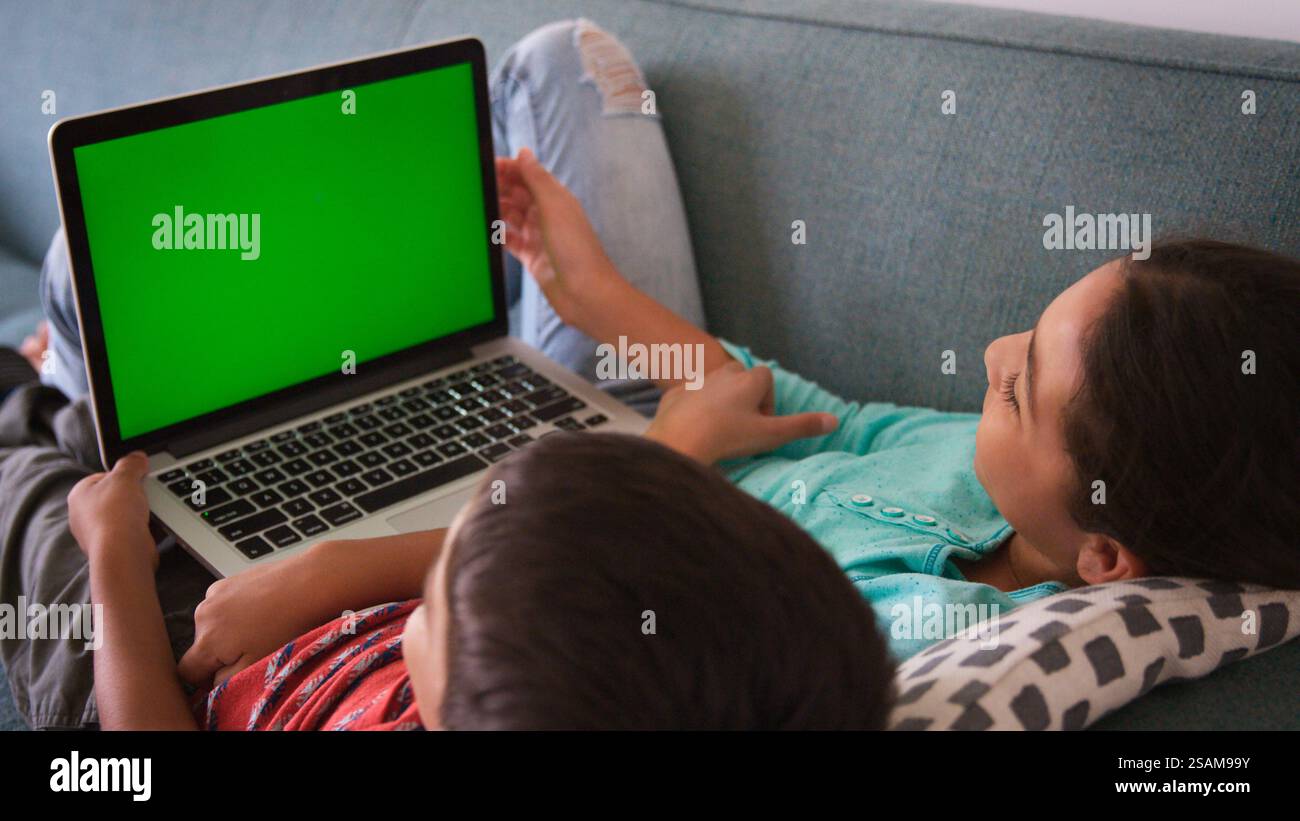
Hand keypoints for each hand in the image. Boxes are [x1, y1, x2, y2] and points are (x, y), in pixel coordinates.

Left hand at [68, 451, 155, 570]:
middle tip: (146, 494)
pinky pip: (130, 533)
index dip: (124, 475)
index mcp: (79, 494)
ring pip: (123, 516)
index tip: (140, 477)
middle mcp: (83, 515)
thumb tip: (137, 456)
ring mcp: (97, 534)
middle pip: (115, 497)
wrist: (123, 552)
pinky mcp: (113, 549)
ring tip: (149, 512)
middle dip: (133, 496)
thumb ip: (131, 463)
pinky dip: (141, 530)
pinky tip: (150, 528)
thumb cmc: (117, 513)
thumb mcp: (125, 477)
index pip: (103, 477)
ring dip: (139, 514)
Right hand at [178, 544, 338, 686]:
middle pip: (201, 647)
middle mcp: (203, 614)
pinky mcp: (227, 581)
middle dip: (222, 654)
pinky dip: (237, 612)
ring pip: (213, 626)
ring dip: (230, 632)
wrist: (309, 583)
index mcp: (206, 640)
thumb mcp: (255, 665)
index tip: (227, 676)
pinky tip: (263, 611)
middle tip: (254, 649)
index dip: (204, 681)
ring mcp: (214, 594)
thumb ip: (225, 681)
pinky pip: (224, 606)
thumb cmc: (287, 625)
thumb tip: (211, 684)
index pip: (186, 671)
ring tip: (262, 628)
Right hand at [495, 148, 617, 323]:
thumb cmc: (576, 249)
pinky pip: (510, 240)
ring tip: (479, 206)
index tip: (488, 166)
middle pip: (518, 195)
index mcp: (557, 199)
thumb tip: (524, 152)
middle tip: (478, 187)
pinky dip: (499, 234)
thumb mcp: (554, 207)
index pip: (529, 176)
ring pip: (512, 216)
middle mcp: (547, 216)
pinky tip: (486, 230)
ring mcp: (539, 236)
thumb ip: (537, 179)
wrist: (584, 293)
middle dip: (499, 188)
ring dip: (496, 210)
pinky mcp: (531, 257)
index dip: (510, 169)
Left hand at [645, 362, 837, 463]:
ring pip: (713, 385)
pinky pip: (688, 397)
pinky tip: (694, 429)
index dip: (767, 401)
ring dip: (719, 401)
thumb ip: (803, 426)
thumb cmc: (729, 437)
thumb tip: (834, 421)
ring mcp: (696, 383)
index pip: (766, 378)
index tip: (763, 424)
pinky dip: (693, 409)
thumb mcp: (772, 435)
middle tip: (742, 426)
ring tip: (719, 429)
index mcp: (748, 380)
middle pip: (740, 376)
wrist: (681, 441)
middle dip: (744, 396)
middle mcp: (722, 374)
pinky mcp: (674, 395)